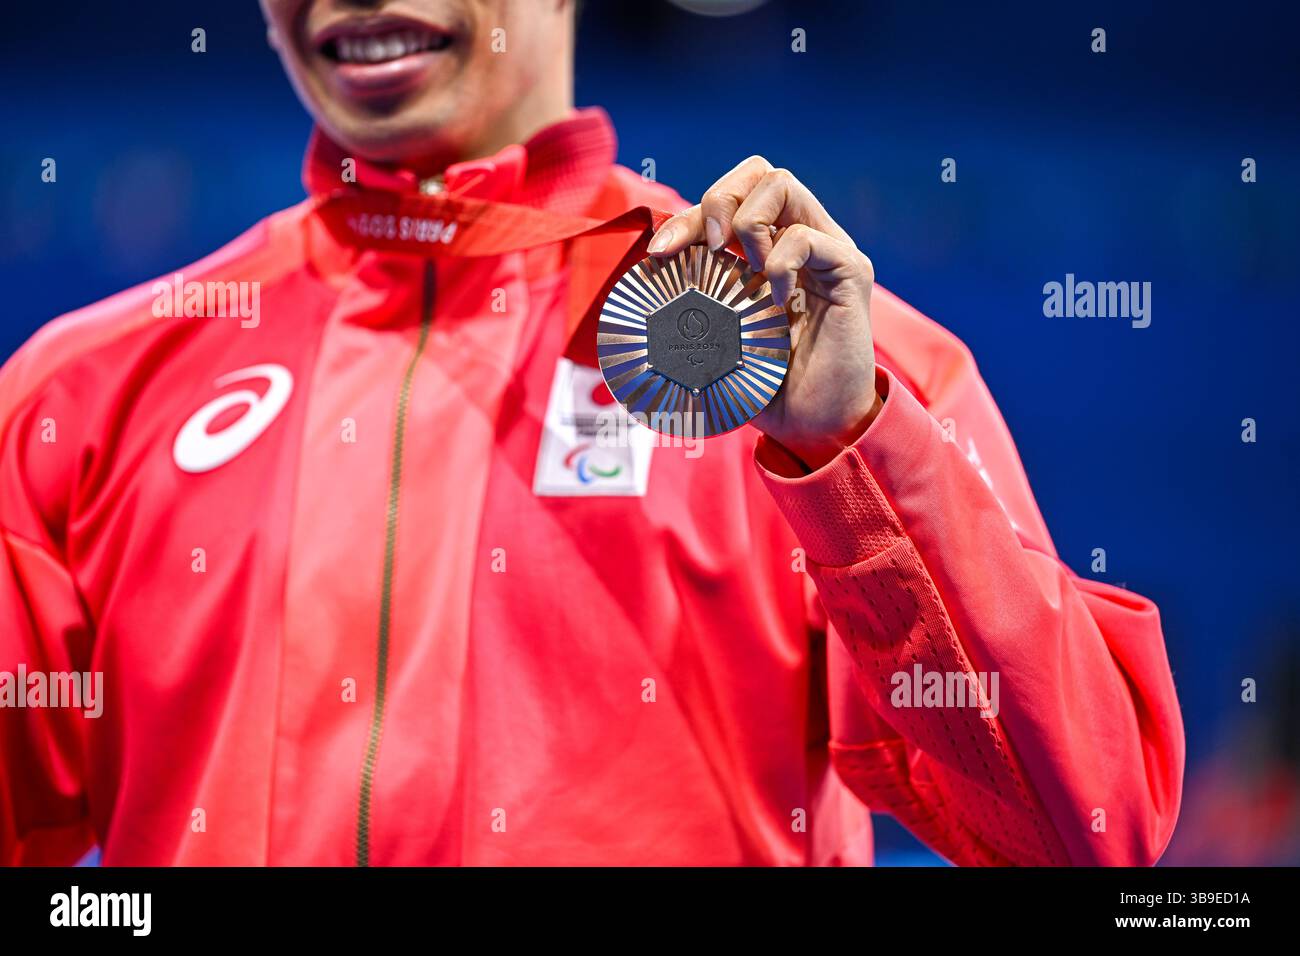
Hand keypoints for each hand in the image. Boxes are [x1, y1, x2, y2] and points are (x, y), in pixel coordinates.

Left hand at [647, 156, 881, 469]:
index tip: (658, 254)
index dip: (686, 215)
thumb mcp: (713, 341)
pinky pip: (807, 238)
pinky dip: (780, 262)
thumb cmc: (765, 386)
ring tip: (743, 270)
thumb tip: (632, 299)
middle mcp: (799, 238)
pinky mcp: (850, 270)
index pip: (726, 200)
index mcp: (766, 248)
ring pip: (782, 184)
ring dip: (747, 221)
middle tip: (704, 246)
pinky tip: (774, 300)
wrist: (814, 426)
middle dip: (717, 197)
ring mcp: (826, 250)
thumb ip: (688, 308)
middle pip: (757, 172)